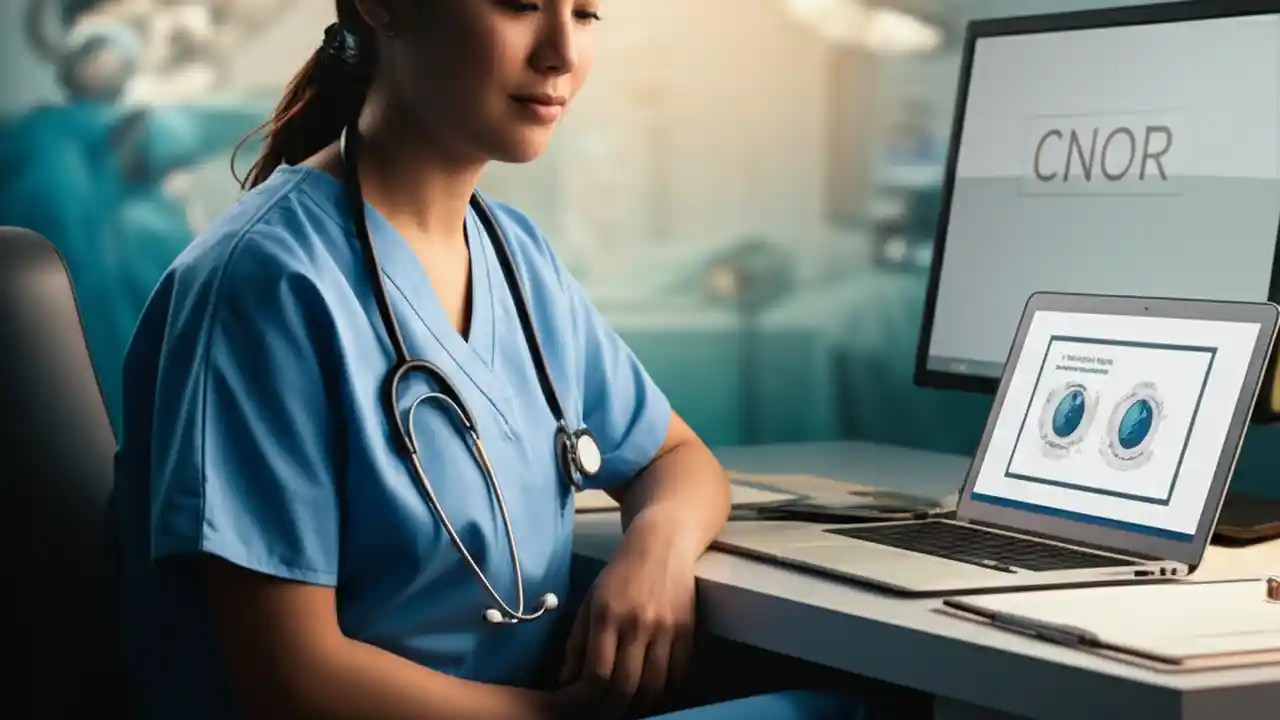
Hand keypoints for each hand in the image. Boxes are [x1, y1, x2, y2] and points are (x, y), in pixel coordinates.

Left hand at [558, 522, 697, 717]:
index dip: (588, 699)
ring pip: (654, 684)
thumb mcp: (590, 602)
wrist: (661, 544)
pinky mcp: (687, 629)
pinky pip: (678, 673)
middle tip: (606, 716)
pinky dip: (666, 690)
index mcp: (607, 614)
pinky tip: (654, 693)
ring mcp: (665, 626)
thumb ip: (577, 643)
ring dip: (640, 705)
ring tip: (629, 709)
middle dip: (613, 710)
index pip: (597, 673)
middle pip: (625, 685)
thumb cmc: (619, 575)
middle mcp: (637, 621)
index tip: (582, 707)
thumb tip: (566, 683)